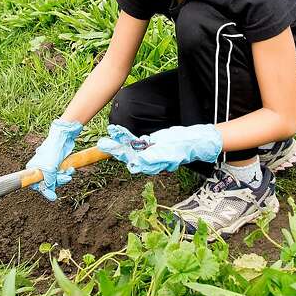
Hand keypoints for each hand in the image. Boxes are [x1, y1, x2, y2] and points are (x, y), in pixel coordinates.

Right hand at [27, 119, 81, 200]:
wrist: (62, 139)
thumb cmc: (52, 152)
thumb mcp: (49, 171)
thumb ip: (48, 183)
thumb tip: (50, 194)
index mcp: (33, 170)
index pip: (37, 186)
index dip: (45, 191)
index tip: (53, 197)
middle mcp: (40, 169)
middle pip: (48, 183)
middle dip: (58, 181)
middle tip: (65, 178)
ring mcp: (49, 167)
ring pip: (57, 179)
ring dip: (64, 177)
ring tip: (69, 171)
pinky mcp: (57, 164)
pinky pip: (62, 174)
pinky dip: (67, 172)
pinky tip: (71, 169)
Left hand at [96, 123, 222, 174]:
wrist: (193, 141)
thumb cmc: (184, 149)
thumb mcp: (170, 153)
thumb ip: (154, 158)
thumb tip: (138, 162)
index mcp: (151, 165)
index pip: (133, 162)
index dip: (122, 156)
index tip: (112, 151)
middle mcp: (147, 161)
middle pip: (127, 155)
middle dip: (115, 149)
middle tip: (102, 144)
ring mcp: (146, 152)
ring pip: (128, 147)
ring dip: (117, 142)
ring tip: (104, 138)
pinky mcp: (148, 144)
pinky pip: (133, 141)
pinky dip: (124, 136)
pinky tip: (115, 130)